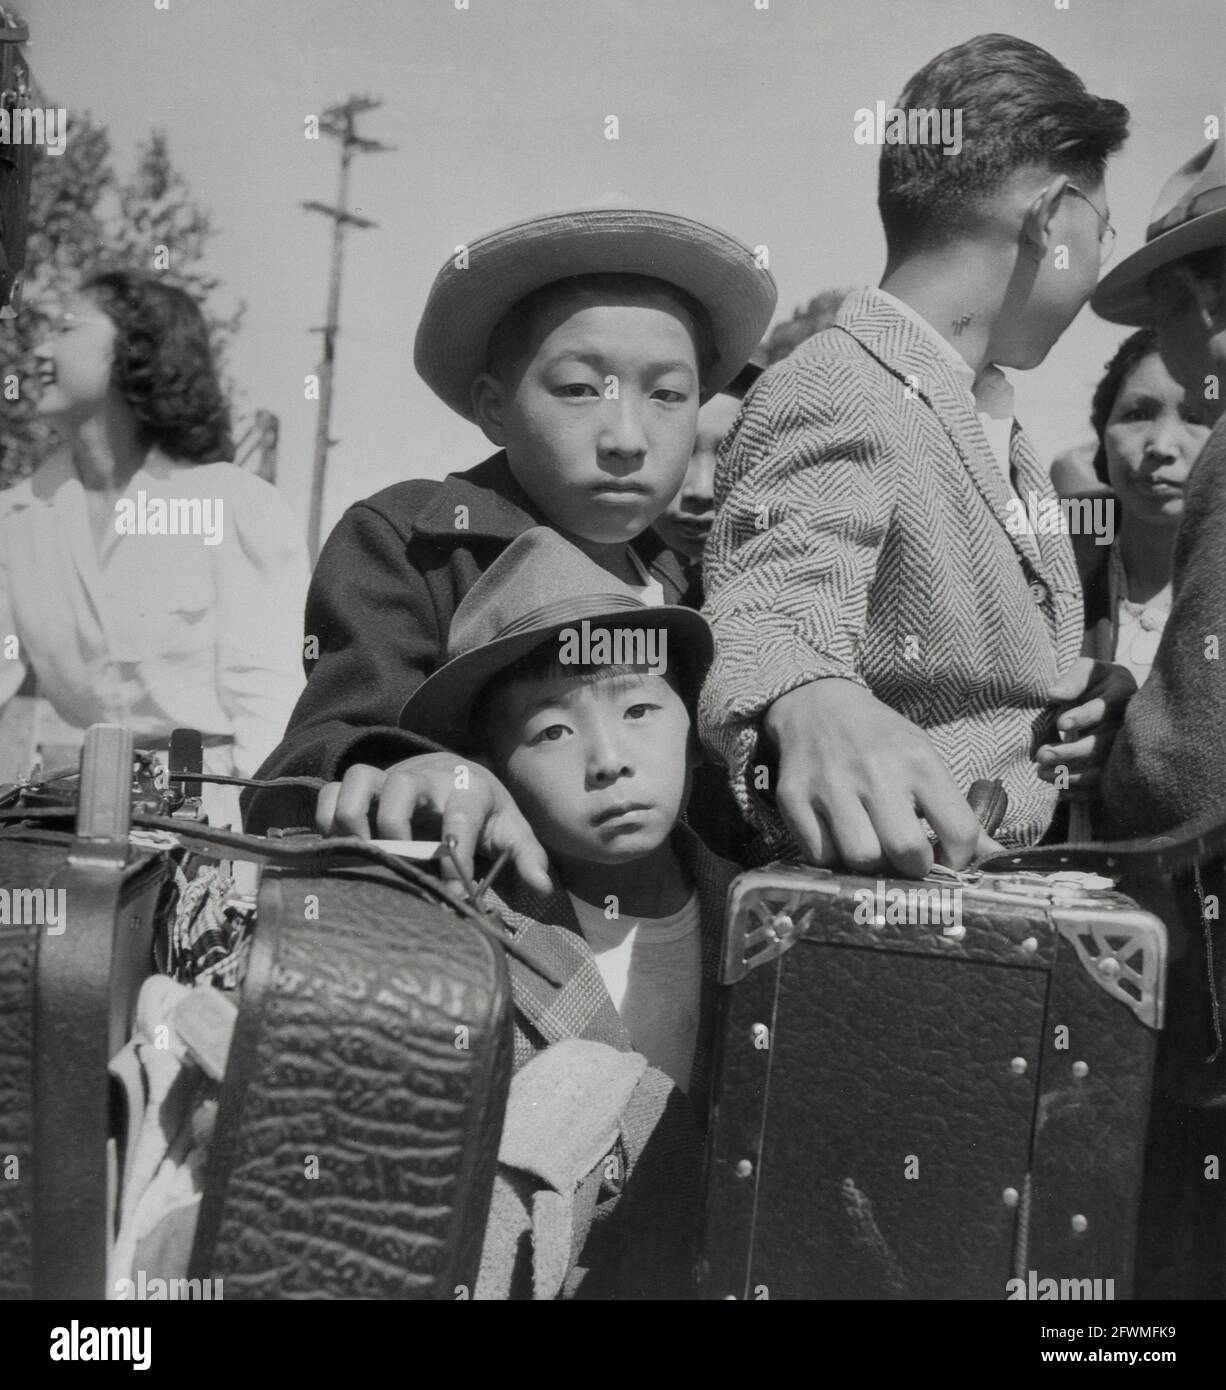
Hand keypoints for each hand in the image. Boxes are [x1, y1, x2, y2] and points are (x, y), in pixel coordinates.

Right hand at [315, 753, 551, 894]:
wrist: (458, 774)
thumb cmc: (484, 810)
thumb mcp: (510, 829)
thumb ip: (526, 856)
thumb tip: (541, 886)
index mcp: (467, 788)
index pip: (461, 814)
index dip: (454, 852)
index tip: (451, 890)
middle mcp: (425, 778)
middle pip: (402, 785)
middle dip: (395, 824)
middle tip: (396, 862)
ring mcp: (389, 779)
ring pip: (359, 779)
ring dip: (352, 816)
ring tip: (359, 853)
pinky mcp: (363, 788)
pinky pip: (332, 790)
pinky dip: (327, 817)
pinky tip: (338, 849)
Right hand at [763, 678, 995, 877]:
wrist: (816, 705)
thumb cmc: (880, 740)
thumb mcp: (924, 760)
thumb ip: (956, 812)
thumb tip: (993, 857)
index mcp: (918, 761)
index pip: (959, 831)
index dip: (959, 859)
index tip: (947, 859)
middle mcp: (876, 772)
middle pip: (907, 853)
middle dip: (911, 868)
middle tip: (905, 859)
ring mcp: (830, 785)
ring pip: (861, 859)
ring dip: (869, 866)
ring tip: (871, 848)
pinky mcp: (793, 798)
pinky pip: (819, 855)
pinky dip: (831, 857)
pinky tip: (837, 837)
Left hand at [1036, 658, 1136, 793]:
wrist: (1115, 697)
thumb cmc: (1096, 681)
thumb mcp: (1087, 670)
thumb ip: (1073, 680)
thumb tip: (1053, 694)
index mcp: (1123, 694)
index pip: (1105, 709)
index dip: (1084, 717)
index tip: (1060, 723)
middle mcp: (1128, 725)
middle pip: (1103, 745)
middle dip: (1071, 752)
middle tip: (1041, 755)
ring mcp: (1125, 749)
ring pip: (1104, 769)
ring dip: (1072, 776)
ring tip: (1041, 773)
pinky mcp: (1118, 767)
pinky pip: (1104, 786)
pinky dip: (1082, 792)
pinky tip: (1059, 790)